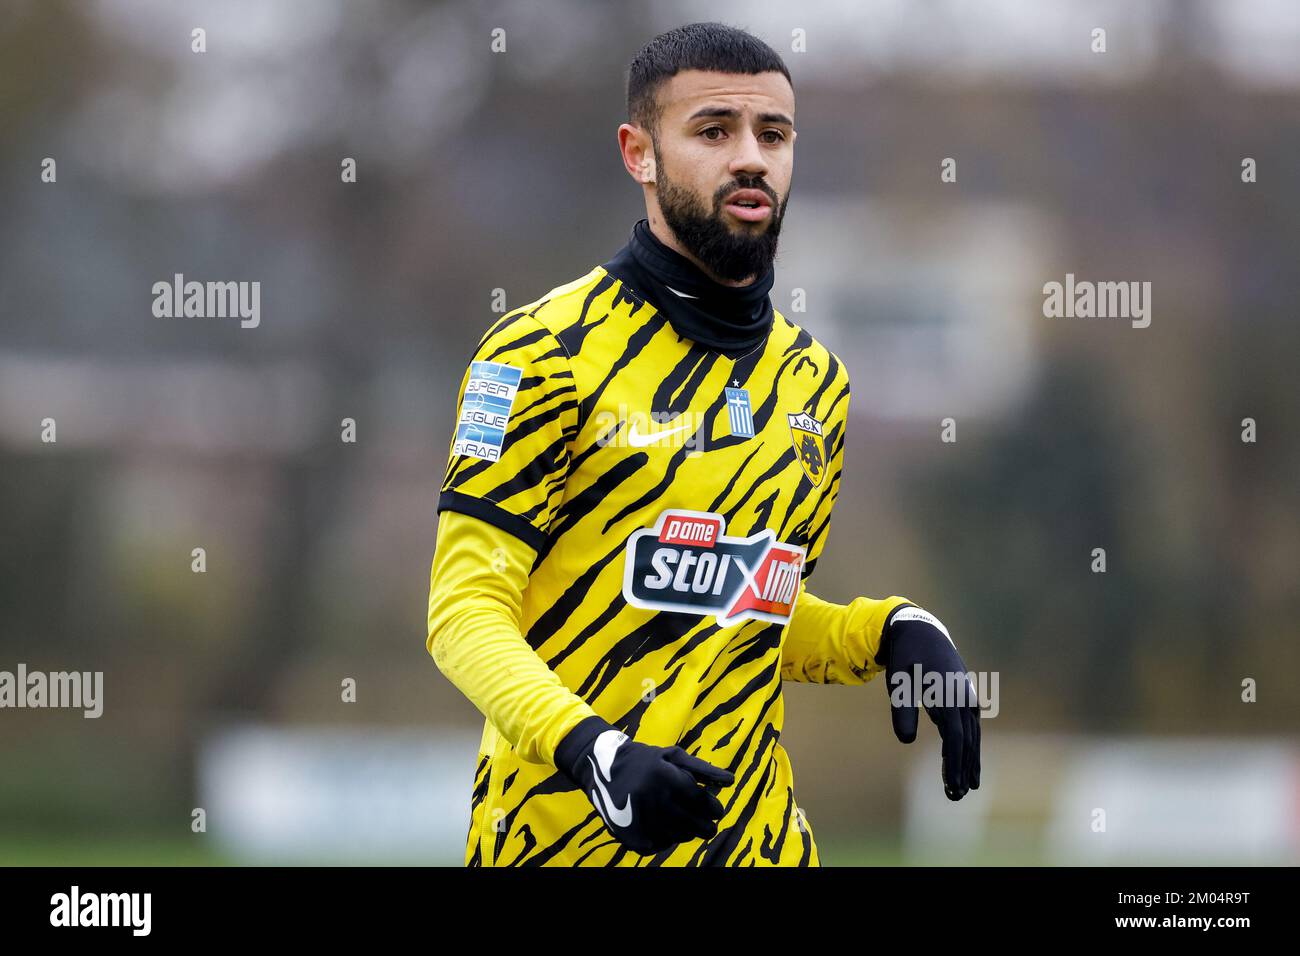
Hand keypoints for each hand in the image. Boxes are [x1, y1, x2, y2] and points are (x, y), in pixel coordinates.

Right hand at [553, 716, 733, 853]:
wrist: (601, 766)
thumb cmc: (645, 760)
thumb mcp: (673, 756)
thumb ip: (703, 769)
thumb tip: (732, 780)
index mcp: (665, 777)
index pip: (700, 800)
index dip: (713, 808)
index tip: (717, 811)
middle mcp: (652, 798)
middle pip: (691, 822)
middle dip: (705, 826)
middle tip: (709, 827)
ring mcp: (639, 817)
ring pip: (676, 836)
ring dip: (687, 834)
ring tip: (688, 827)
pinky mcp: (628, 832)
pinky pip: (656, 845)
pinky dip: (666, 841)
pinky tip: (668, 832)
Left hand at [875, 605, 980, 799]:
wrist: (920, 630)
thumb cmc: (906, 656)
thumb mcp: (899, 680)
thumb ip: (902, 710)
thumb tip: (906, 741)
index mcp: (949, 694)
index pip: (956, 737)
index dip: (954, 763)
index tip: (951, 785)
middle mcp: (964, 698)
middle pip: (968, 741)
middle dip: (963, 769)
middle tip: (956, 796)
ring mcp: (966, 698)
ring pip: (972, 737)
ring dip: (968, 762)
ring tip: (963, 789)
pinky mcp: (963, 698)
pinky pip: (969, 728)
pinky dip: (966, 747)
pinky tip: (961, 764)